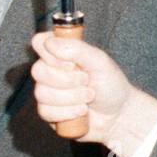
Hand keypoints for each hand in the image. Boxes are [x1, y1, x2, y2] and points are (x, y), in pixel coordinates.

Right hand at [29, 33, 156, 156]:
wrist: (118, 114)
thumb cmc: (110, 84)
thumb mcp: (100, 62)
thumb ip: (77, 49)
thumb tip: (50, 42)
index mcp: (60, 52)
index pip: (40, 42)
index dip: (50, 54)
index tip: (70, 63)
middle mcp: (49, 70)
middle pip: (38, 71)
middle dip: (67, 80)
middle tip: (87, 81)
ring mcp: (46, 91)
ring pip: (42, 93)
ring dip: (71, 98)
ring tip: (89, 97)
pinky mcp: (47, 111)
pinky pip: (45, 112)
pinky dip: (68, 113)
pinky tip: (81, 112)